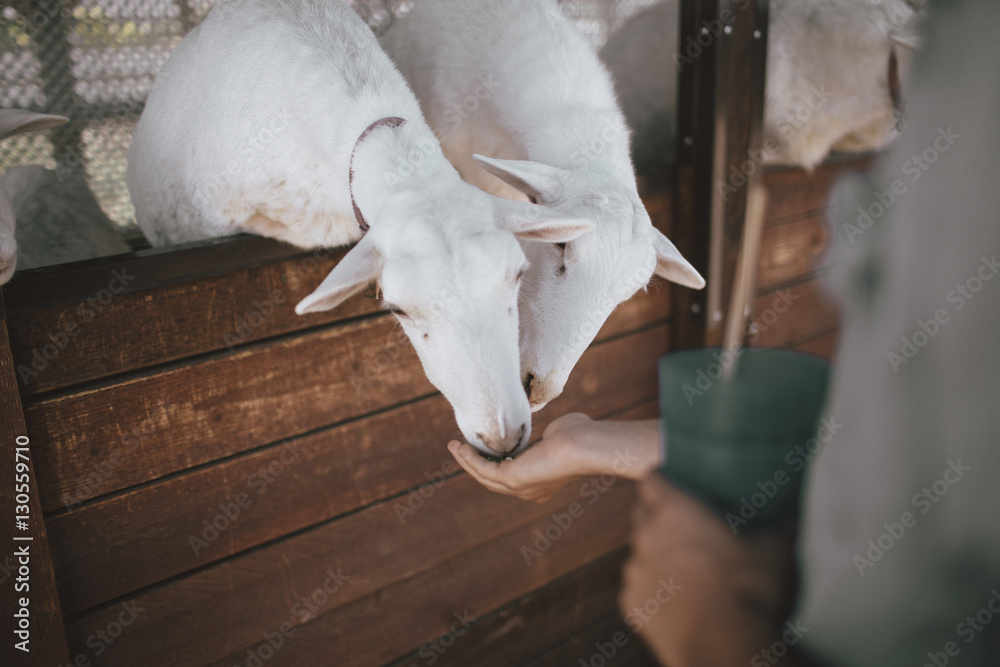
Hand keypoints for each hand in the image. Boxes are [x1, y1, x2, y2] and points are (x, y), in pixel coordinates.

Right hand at [447, 413, 660, 501]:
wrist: (582, 444)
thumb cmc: (577, 436)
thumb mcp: (558, 435)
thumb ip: (547, 436)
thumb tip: (545, 431)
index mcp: (541, 482)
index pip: (511, 475)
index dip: (493, 462)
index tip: (482, 447)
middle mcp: (529, 491)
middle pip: (493, 479)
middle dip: (474, 463)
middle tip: (460, 448)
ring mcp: (520, 488)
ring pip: (484, 476)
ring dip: (466, 461)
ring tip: (453, 446)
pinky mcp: (512, 479)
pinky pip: (484, 469)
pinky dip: (470, 459)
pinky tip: (460, 447)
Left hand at [620, 474, 800, 666]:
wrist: (724, 646)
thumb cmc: (749, 590)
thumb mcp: (774, 549)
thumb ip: (780, 520)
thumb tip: (795, 501)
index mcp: (675, 512)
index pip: (650, 478)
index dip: (661, 477)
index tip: (673, 481)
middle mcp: (647, 536)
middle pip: (641, 513)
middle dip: (656, 513)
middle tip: (685, 524)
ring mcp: (636, 571)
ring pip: (638, 551)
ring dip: (655, 553)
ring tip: (684, 565)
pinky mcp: (631, 603)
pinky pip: (637, 586)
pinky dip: (652, 587)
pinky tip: (676, 596)